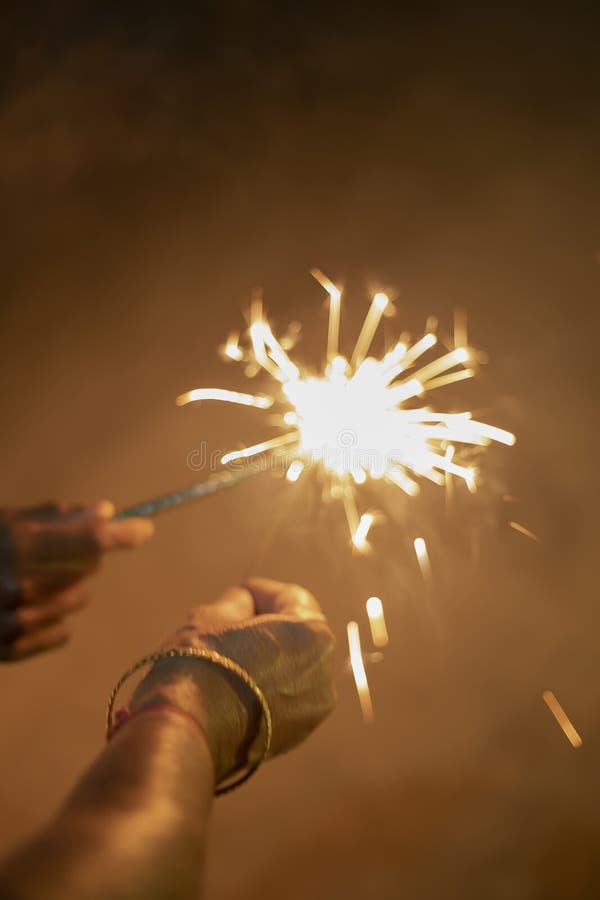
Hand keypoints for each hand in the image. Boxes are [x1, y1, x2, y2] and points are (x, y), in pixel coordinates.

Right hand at [0, 500, 153, 661]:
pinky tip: (25, 609)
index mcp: (18, 544)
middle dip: (83, 555)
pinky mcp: (9, 648)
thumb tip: (106, 511)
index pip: (90, 539)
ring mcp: (13, 620)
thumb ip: (57, 516)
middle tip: (58, 551)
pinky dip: (52, 620)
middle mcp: (18, 583)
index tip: (143, 528)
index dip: (123, 532)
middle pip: (88, 568)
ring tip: (36, 580)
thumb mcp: (8, 520)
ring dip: (68, 587)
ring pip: (79, 599)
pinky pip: (62, 632)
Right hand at [129, 577, 336, 783]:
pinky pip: (284, 699)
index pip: (291, 599)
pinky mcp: (295, 736)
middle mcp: (324, 674)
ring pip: (291, 669)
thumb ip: (240, 603)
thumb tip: (246, 604)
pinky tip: (234, 687)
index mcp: (313, 635)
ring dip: (267, 659)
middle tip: (230, 625)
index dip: (261, 592)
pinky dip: (266, 688)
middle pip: (296, 635)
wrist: (185, 732)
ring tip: (230, 658)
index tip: (237, 594)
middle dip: (266, 626)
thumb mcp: (213, 615)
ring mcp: (312, 710)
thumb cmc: (200, 664)